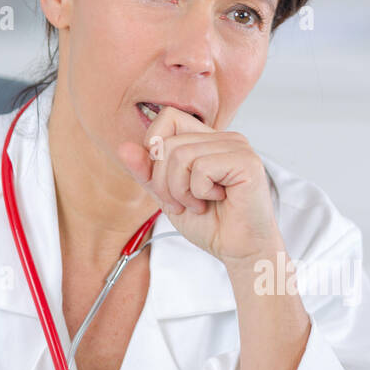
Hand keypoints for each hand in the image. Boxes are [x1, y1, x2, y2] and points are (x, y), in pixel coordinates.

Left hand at [116, 107, 282, 265]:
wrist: (239, 251)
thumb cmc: (211, 224)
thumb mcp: (167, 195)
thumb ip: (147, 171)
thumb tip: (124, 148)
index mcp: (207, 139)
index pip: (168, 118)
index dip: (155, 149)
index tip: (166, 183)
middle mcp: (224, 137)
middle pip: (169, 141)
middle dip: (164, 182)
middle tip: (182, 204)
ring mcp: (237, 146)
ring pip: (181, 154)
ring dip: (181, 190)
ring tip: (198, 204)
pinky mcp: (246, 161)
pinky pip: (201, 168)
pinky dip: (199, 192)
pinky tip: (217, 200)